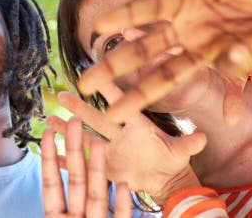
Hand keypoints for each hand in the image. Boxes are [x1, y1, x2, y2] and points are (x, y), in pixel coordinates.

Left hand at [41, 117, 130, 217]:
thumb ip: (50, 203)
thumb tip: (42, 176)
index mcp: (57, 217)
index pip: (51, 183)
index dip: (48, 157)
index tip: (47, 130)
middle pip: (76, 180)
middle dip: (74, 149)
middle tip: (73, 119)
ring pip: (97, 195)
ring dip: (98, 169)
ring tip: (99, 143)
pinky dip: (122, 204)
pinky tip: (124, 184)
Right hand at [50, 83, 204, 206]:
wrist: (165, 180)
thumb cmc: (173, 160)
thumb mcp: (181, 152)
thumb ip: (189, 144)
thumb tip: (203, 138)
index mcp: (138, 123)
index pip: (121, 102)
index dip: (108, 88)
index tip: (94, 72)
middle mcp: (120, 131)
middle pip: (96, 116)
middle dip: (79, 106)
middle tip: (62, 93)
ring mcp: (111, 148)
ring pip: (85, 135)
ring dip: (68, 128)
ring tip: (48, 119)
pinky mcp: (105, 165)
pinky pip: (84, 160)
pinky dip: (67, 156)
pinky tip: (51, 151)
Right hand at [80, 0, 251, 121]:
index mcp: (189, 0)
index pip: (152, 8)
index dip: (125, 16)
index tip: (99, 28)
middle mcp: (189, 29)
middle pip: (145, 49)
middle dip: (115, 66)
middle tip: (86, 82)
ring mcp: (207, 50)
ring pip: (167, 76)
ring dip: (142, 95)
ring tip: (115, 115)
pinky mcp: (230, 66)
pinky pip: (223, 85)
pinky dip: (231, 101)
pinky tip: (234, 116)